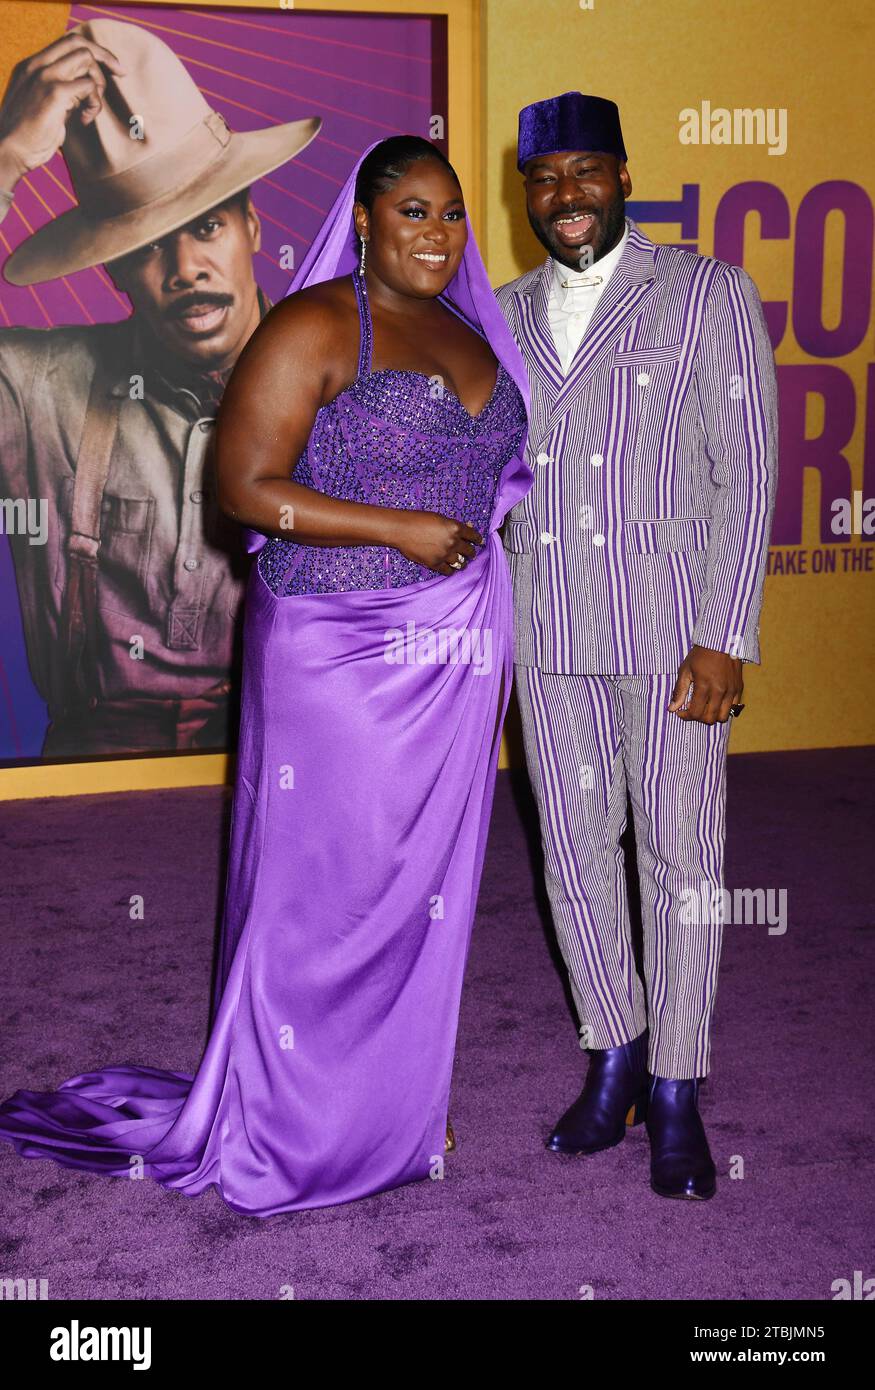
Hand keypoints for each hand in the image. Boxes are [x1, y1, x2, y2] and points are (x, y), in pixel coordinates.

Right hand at [0, 34, 124, 189]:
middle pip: (79, 43)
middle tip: (121, 74)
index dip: (93, 50)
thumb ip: (61, 91)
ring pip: (87, 59)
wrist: (9, 152)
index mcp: (31, 65)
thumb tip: (86, 87)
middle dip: (106, 57)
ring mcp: (45, 76)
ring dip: (99, 85)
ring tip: (90, 110)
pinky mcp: (55, 92)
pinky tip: (85, 121)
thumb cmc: (28, 136)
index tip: (111, 65)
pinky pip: (89, 86)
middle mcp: (37, 65)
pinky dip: (95, 104)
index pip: (66, 42)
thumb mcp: (42, 104)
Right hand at [388, 511, 482, 575]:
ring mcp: (444, 554)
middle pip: (469, 551)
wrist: (401, 530)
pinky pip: (448, 571)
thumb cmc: (418, 520)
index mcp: (455, 528)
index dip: (478, 540)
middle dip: (471, 552)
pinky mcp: (435, 564)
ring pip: (461, 563)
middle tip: (470, 553)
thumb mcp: (439, 518)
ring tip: (462, 563)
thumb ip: (453, 526)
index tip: (479, 542)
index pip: (473, 536)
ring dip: (462, 563)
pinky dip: (451, 570)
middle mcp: (452, 542)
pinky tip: (450, 568)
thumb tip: (467, 529)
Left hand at [668, 644, 743, 723]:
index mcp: (704, 686)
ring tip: (705, 707)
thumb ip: (679, 691)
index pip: (695, 712)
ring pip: (723, 717)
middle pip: (709, 719)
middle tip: (692, 709)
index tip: (681, 712)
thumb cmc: (700, 655)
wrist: (721, 642)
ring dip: (712, 716)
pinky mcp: (739, 688)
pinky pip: (733, 708)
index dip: (685, 716)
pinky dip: (724, 709)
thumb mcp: (685, 670)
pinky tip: (716, 701)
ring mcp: (731, 691)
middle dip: (698, 718)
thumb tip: (672, 708)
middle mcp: (719, 691)